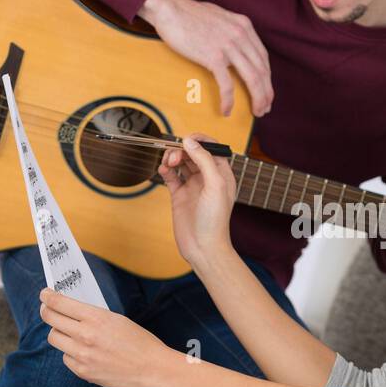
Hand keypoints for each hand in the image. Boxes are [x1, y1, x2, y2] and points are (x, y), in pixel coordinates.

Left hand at [39, 287, 171, 386]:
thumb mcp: (118, 320)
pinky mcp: (83, 371)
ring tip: (68, 332)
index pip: (59, 303)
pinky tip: (85, 352)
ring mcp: (82, 355)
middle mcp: (85, 335)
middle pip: (50, 319)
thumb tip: (72, 310)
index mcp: (96, 318)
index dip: (47, 297)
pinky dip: (71, 353)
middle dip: (46, 311)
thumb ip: (93, 315)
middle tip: (48, 309)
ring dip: (59, 333)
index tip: (45, 294)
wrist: (153, 369)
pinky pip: (66, 358)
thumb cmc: (141, 342)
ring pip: (55, 338)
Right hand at [140, 0, 272, 116]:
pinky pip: (227, 84)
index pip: (263, 58)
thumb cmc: (190, 14)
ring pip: (252, 79)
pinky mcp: (213, 57)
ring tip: (256, 112)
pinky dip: (229, 100)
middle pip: (262, 70)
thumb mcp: (222, 17)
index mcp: (244, 26)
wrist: (170, 8)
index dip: (268, 79)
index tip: (266, 92)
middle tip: (265, 108)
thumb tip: (237, 50)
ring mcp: (228, 46)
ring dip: (257, 99)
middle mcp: (241, 35)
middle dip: (266, 93)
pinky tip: (227, 110)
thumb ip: (233, 32)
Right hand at [158, 134, 236, 270]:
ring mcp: (193, 187)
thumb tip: (190, 142)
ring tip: (168, 162)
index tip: (187, 139)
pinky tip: (163, 170)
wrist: (203, 247)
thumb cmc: (215, 220)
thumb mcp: (215, 186)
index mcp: (221, 174)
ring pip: (181, 163)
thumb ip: (204, 161)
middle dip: (183, 150)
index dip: (199, 141)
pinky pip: (171, 176)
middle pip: (194, 153)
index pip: (211, 148)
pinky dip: (166, 170)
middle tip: (175, 156)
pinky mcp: (179, 196)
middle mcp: (207, 178)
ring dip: (173, 158)